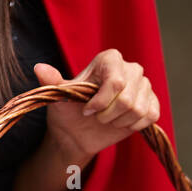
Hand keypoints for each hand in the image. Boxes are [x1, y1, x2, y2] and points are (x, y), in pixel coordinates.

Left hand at [33, 50, 160, 165]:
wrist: (78, 131)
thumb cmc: (68, 109)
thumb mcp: (58, 96)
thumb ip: (51, 81)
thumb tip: (39, 68)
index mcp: (110, 59)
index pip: (116, 82)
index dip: (101, 102)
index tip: (86, 111)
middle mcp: (131, 68)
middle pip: (128, 99)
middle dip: (108, 115)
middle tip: (96, 117)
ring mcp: (144, 85)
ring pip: (139, 109)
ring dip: (118, 122)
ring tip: (107, 120)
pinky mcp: (152, 103)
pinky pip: (150, 116)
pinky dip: (133, 125)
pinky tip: (121, 123)